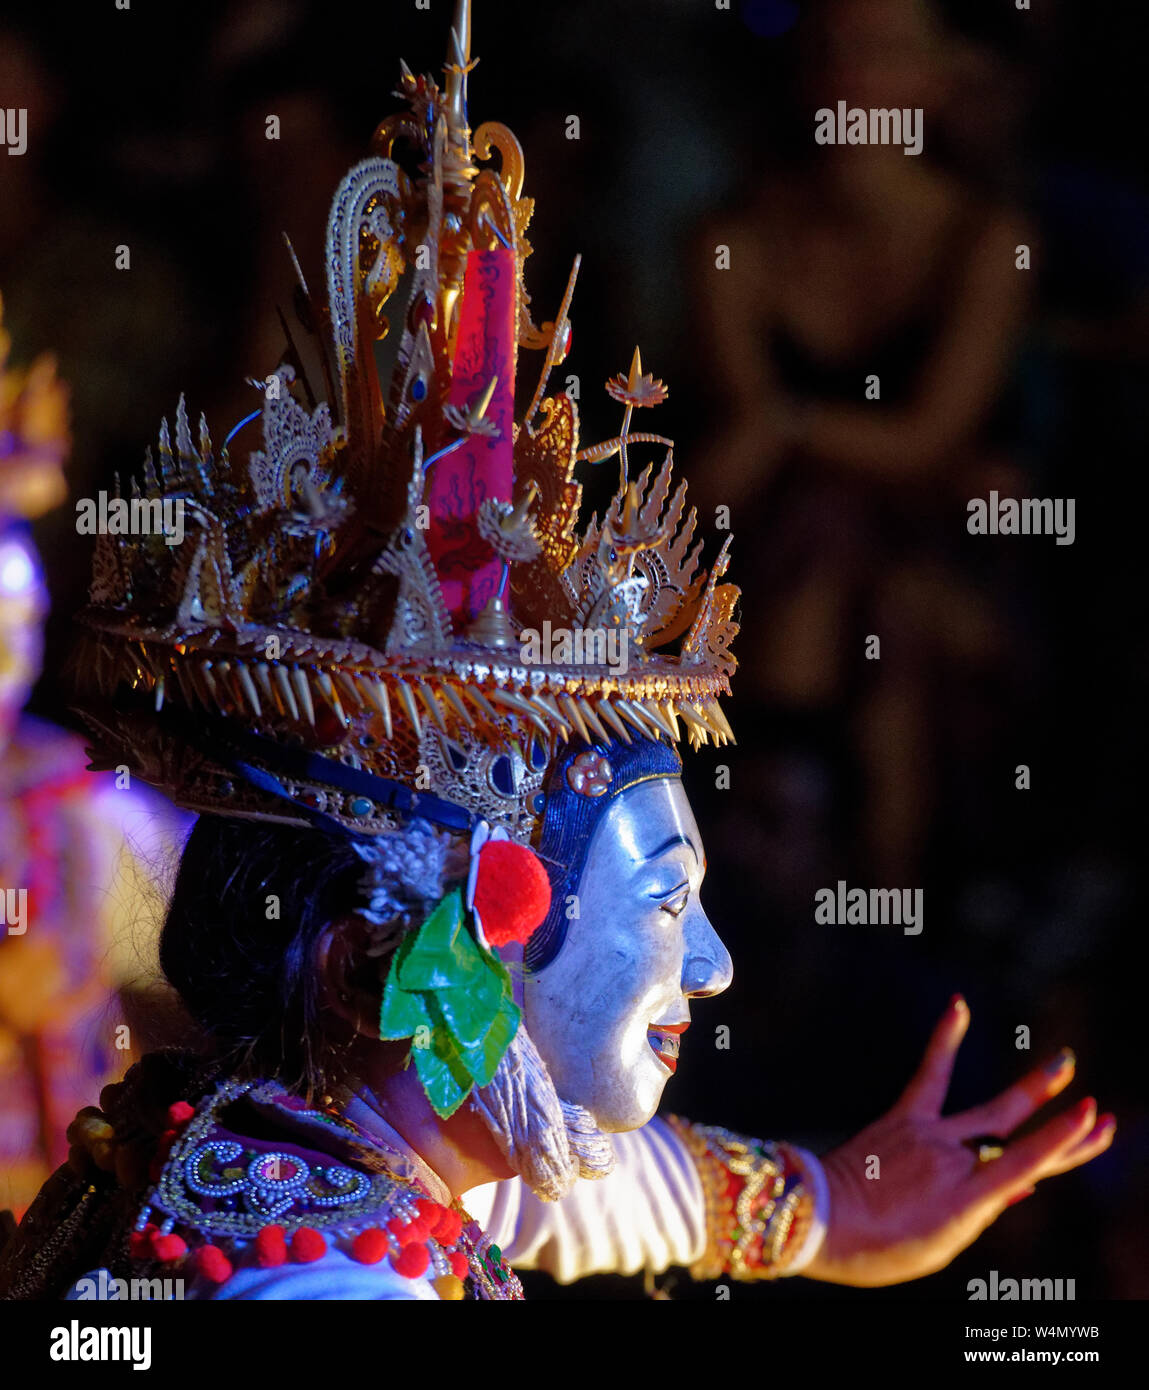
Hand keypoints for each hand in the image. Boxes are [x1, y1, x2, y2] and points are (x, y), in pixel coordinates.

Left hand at [803, 996, 1114, 1286]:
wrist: (820, 1221)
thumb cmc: (881, 1247)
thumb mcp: (941, 1246)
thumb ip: (982, 1212)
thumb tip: (1020, 1186)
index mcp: (966, 1200)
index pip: (1028, 1165)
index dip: (1063, 1143)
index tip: (1094, 1123)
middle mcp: (953, 1160)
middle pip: (1020, 1141)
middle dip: (1064, 1129)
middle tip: (1101, 1115)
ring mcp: (929, 1134)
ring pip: (990, 1111)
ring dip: (1030, 1091)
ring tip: (1062, 1065)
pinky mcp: (904, 1116)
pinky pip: (931, 1073)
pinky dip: (946, 1038)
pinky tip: (959, 1004)